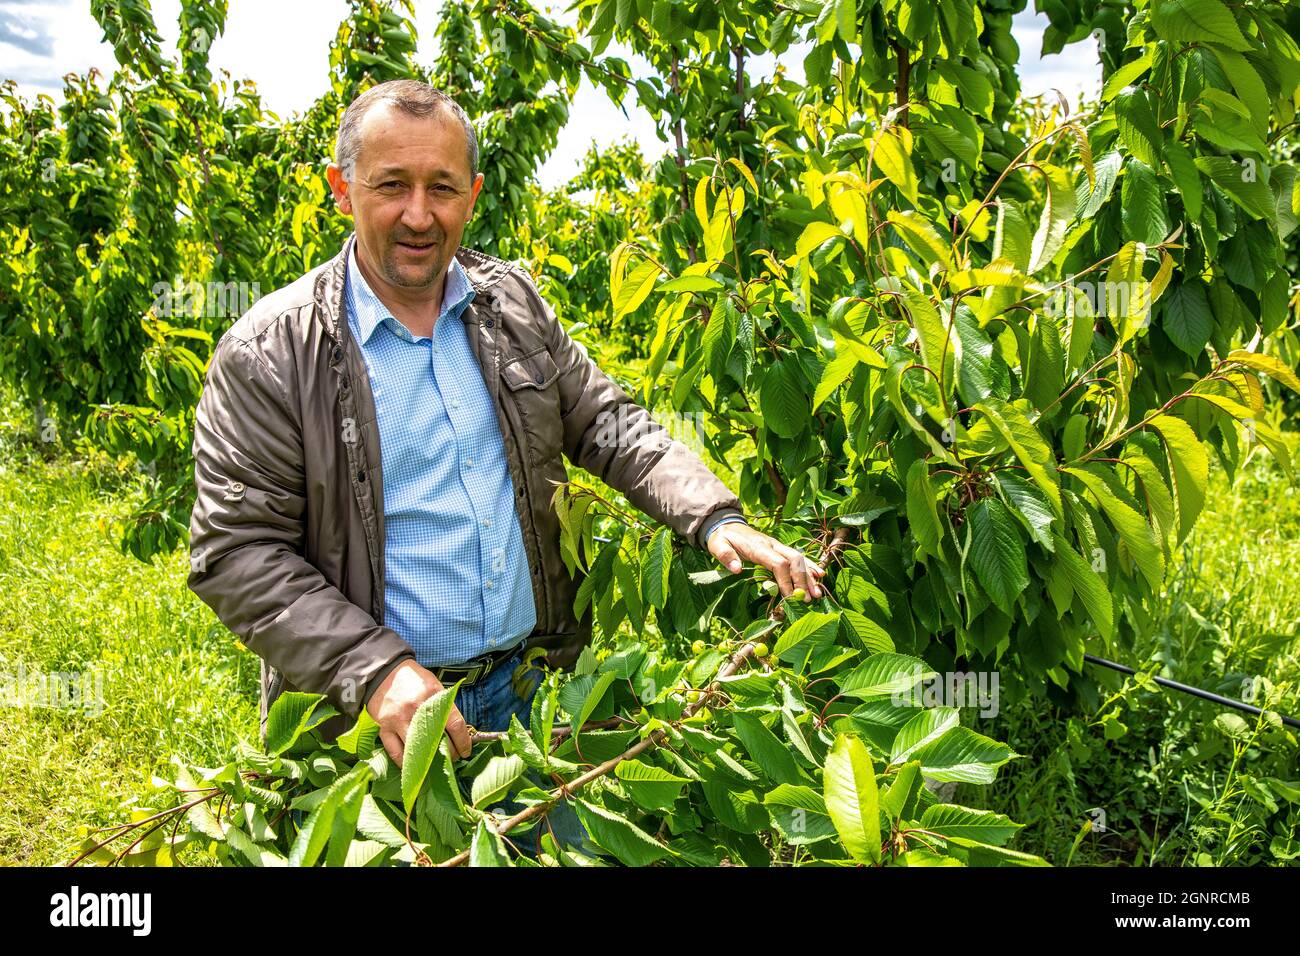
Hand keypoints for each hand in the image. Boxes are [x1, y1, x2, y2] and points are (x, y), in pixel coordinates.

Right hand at [366, 660, 472, 764]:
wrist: (383, 672)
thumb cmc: (413, 679)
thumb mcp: (434, 685)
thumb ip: (445, 705)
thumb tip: (458, 730)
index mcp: (433, 696)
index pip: (455, 725)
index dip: (463, 742)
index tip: (466, 751)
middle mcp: (416, 709)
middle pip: (438, 741)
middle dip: (450, 753)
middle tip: (453, 757)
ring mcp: (399, 720)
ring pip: (418, 750)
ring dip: (429, 762)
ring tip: (436, 763)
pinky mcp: (385, 728)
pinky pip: (396, 753)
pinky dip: (406, 763)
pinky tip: (414, 766)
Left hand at [706, 522, 825, 600]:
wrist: (726, 523)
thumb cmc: (722, 538)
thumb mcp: (717, 545)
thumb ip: (726, 556)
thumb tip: (737, 569)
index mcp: (758, 546)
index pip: (778, 563)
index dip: (786, 580)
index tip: (790, 597)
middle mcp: (772, 544)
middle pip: (794, 560)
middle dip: (803, 580)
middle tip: (808, 599)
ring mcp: (777, 546)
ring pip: (799, 559)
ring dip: (810, 576)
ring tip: (818, 594)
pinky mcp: (779, 548)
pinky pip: (798, 557)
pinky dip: (810, 566)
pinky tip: (819, 576)